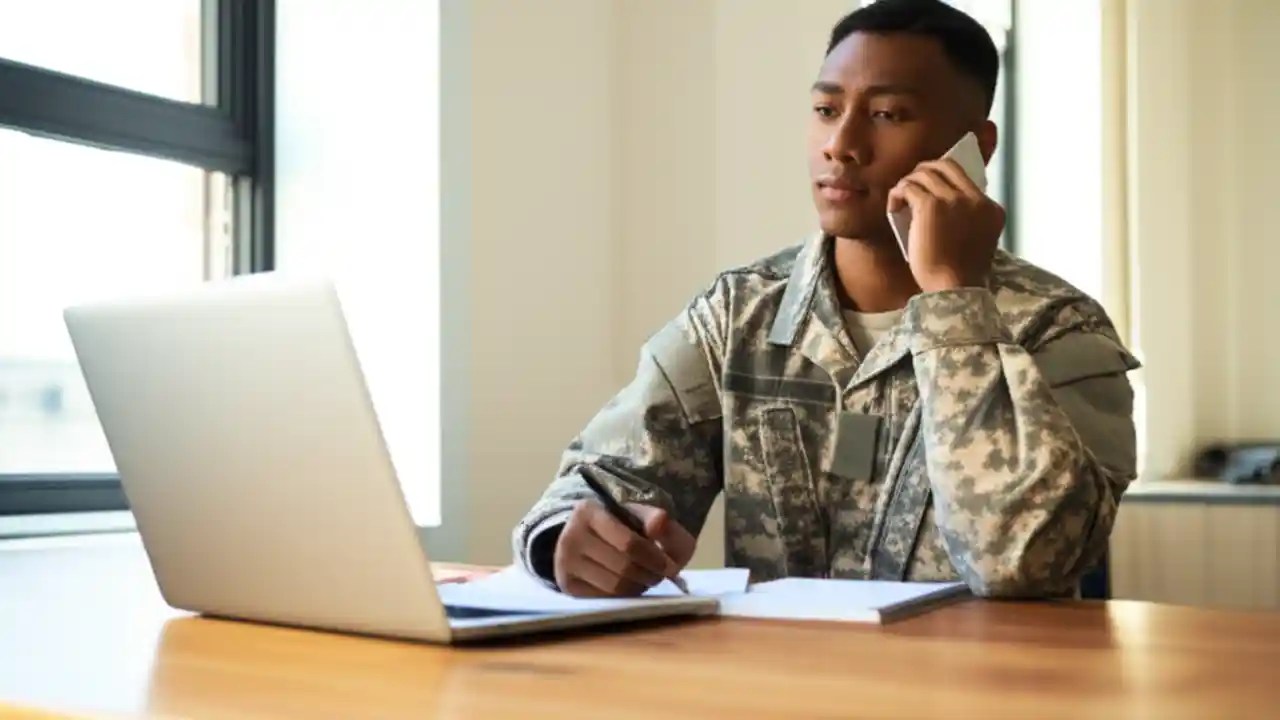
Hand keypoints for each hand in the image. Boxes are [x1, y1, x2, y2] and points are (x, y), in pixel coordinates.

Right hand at [553, 501, 695, 597]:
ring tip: (646, 579)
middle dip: (649, 574)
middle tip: (660, 575)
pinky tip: (629, 585)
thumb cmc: (617, 526)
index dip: (654, 558)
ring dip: (638, 587)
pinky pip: (604, 598)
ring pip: (614, 586)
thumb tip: (659, 524)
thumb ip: (657, 518)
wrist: (584, 537)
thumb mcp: (637, 516)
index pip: (629, 543)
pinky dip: (623, 595)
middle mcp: (571, 537)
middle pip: (623, 566)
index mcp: (589, 512)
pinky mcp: (566, 585)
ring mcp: (565, 563)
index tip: (669, 565)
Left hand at [887, 158, 1004, 291]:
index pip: (966, 178)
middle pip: (946, 165)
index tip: (928, 190)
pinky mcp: (931, 206)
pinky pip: (908, 187)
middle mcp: (975, 199)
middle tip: (910, 185)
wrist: (952, 288)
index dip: (942, 179)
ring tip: (899, 200)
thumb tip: (940, 203)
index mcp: (991, 209)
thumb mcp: (974, 242)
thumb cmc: (957, 275)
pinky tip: (893, 208)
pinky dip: (897, 194)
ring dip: (908, 183)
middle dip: (924, 170)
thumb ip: (967, 221)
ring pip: (924, 173)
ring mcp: (954, 200)